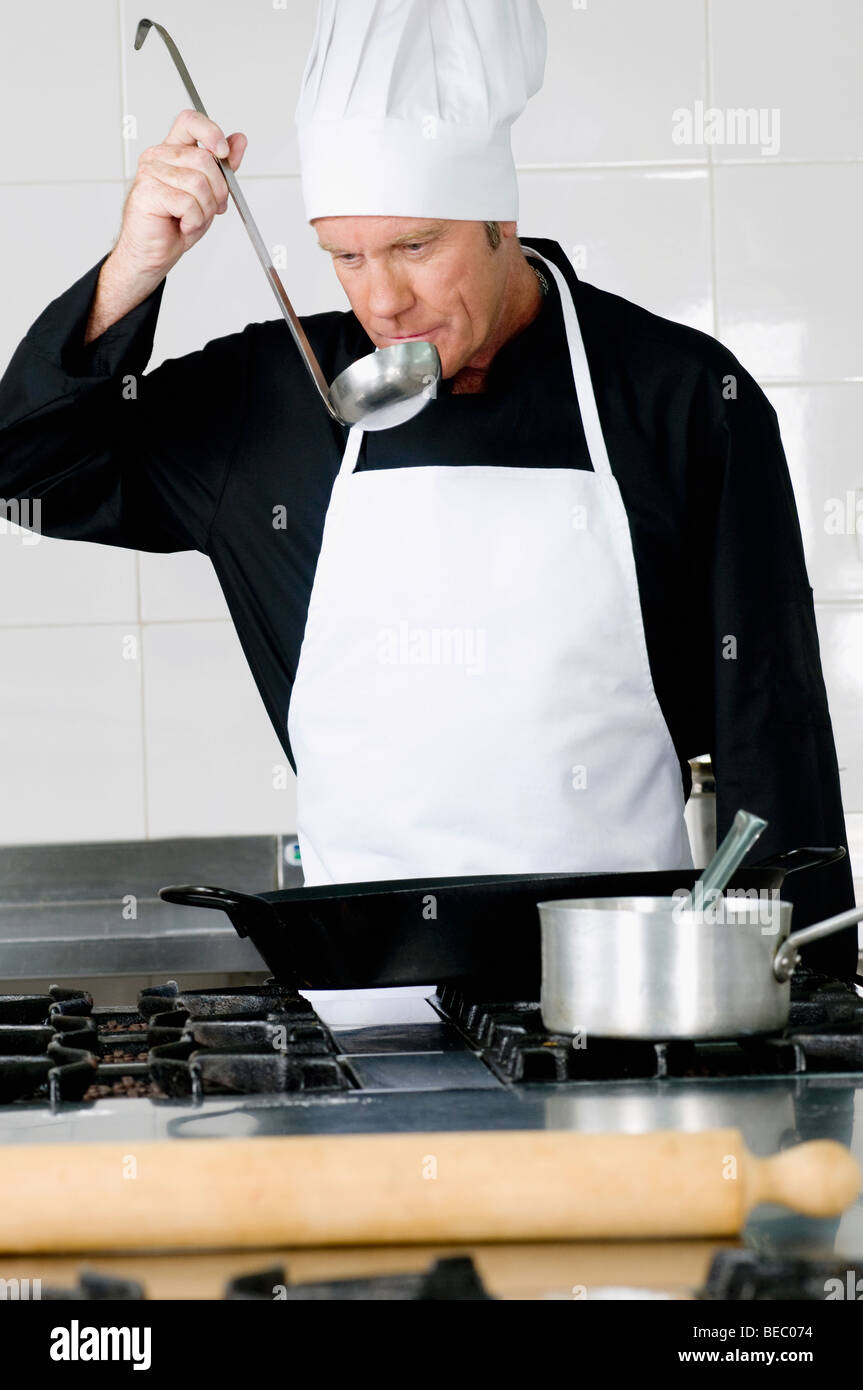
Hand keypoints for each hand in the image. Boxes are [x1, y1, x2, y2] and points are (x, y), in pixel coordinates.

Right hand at [112, 109, 246, 282]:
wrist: (154, 253)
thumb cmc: (176, 224)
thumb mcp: (209, 193)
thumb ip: (223, 167)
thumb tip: (239, 140)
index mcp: (173, 151)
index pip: (190, 121)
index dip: (211, 132)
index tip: (224, 152)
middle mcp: (158, 156)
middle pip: (204, 159)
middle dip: (218, 190)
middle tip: (211, 208)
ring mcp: (150, 172)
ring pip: (198, 183)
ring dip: (204, 210)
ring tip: (192, 220)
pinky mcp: (148, 192)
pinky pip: (187, 203)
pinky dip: (193, 221)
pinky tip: (183, 225)